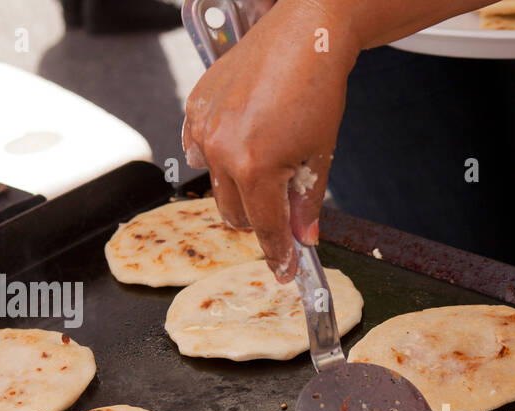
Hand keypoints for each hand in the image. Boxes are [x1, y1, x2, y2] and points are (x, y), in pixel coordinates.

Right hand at [183, 1, 358, 279]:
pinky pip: (199, 151)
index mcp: (255, 168)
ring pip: (216, 186)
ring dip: (240, 189)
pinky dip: (219, 158)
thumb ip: (307, 204)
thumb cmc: (316, 89)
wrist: (302, 36)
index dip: (278, 255)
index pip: (266, 229)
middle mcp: (221, 151)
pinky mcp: (194, 108)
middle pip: (235, 214)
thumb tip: (304, 238)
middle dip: (261, 219)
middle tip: (285, 205)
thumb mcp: (320, 156)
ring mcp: (202, 129)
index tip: (285, 270)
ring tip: (269, 162)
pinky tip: (243, 143)